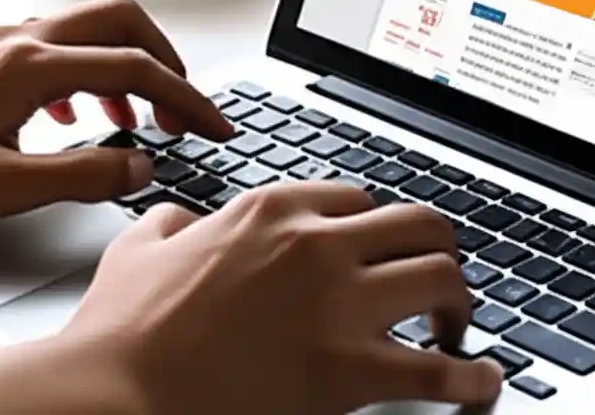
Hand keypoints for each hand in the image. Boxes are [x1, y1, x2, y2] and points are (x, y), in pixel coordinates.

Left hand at [0, 0, 232, 244]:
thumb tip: (140, 168)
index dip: (186, 98)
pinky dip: (88, 77)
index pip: (133, 67)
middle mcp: (13, 43)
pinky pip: (54, 51)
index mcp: (26, 68)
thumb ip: (80, 178)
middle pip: (118, 21)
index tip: (213, 126)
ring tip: (141, 122)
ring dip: (127, 69)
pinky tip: (79, 118)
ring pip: (86, 33)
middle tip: (183, 109)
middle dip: (165, 61)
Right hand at [64, 184, 503, 414]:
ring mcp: (339, 302)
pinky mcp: (350, 367)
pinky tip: (481, 382)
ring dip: (460, 304)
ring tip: (456, 330)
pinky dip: (472, 375)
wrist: (113, 395)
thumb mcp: (140, 250)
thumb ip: (170, 223)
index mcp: (273, 210)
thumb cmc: (121, 333)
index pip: (359, 199)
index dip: (378, 230)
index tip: (384, 253)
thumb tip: (180, 219)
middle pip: (419, 225)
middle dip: (437, 253)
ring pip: (442, 277)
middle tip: (437, 283)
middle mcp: (317, 243)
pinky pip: (438, 367)